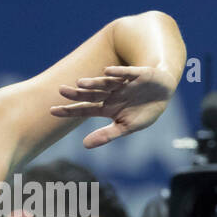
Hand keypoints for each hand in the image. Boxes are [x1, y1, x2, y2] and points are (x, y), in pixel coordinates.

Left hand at [50, 65, 176, 148]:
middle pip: (92, 94)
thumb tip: (85, 145)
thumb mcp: (126, 127)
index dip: (70, 110)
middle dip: (77, 93)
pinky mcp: (139, 75)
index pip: (85, 109)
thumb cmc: (144, 111)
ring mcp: (124, 84)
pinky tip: (107, 71)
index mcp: (107, 108)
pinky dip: (118, 72)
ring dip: (94, 82)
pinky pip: (127, 73)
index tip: (51, 111)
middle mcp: (112, 94)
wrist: (164, 93)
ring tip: (81, 83)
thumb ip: (107, 135)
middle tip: (60, 90)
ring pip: (106, 83)